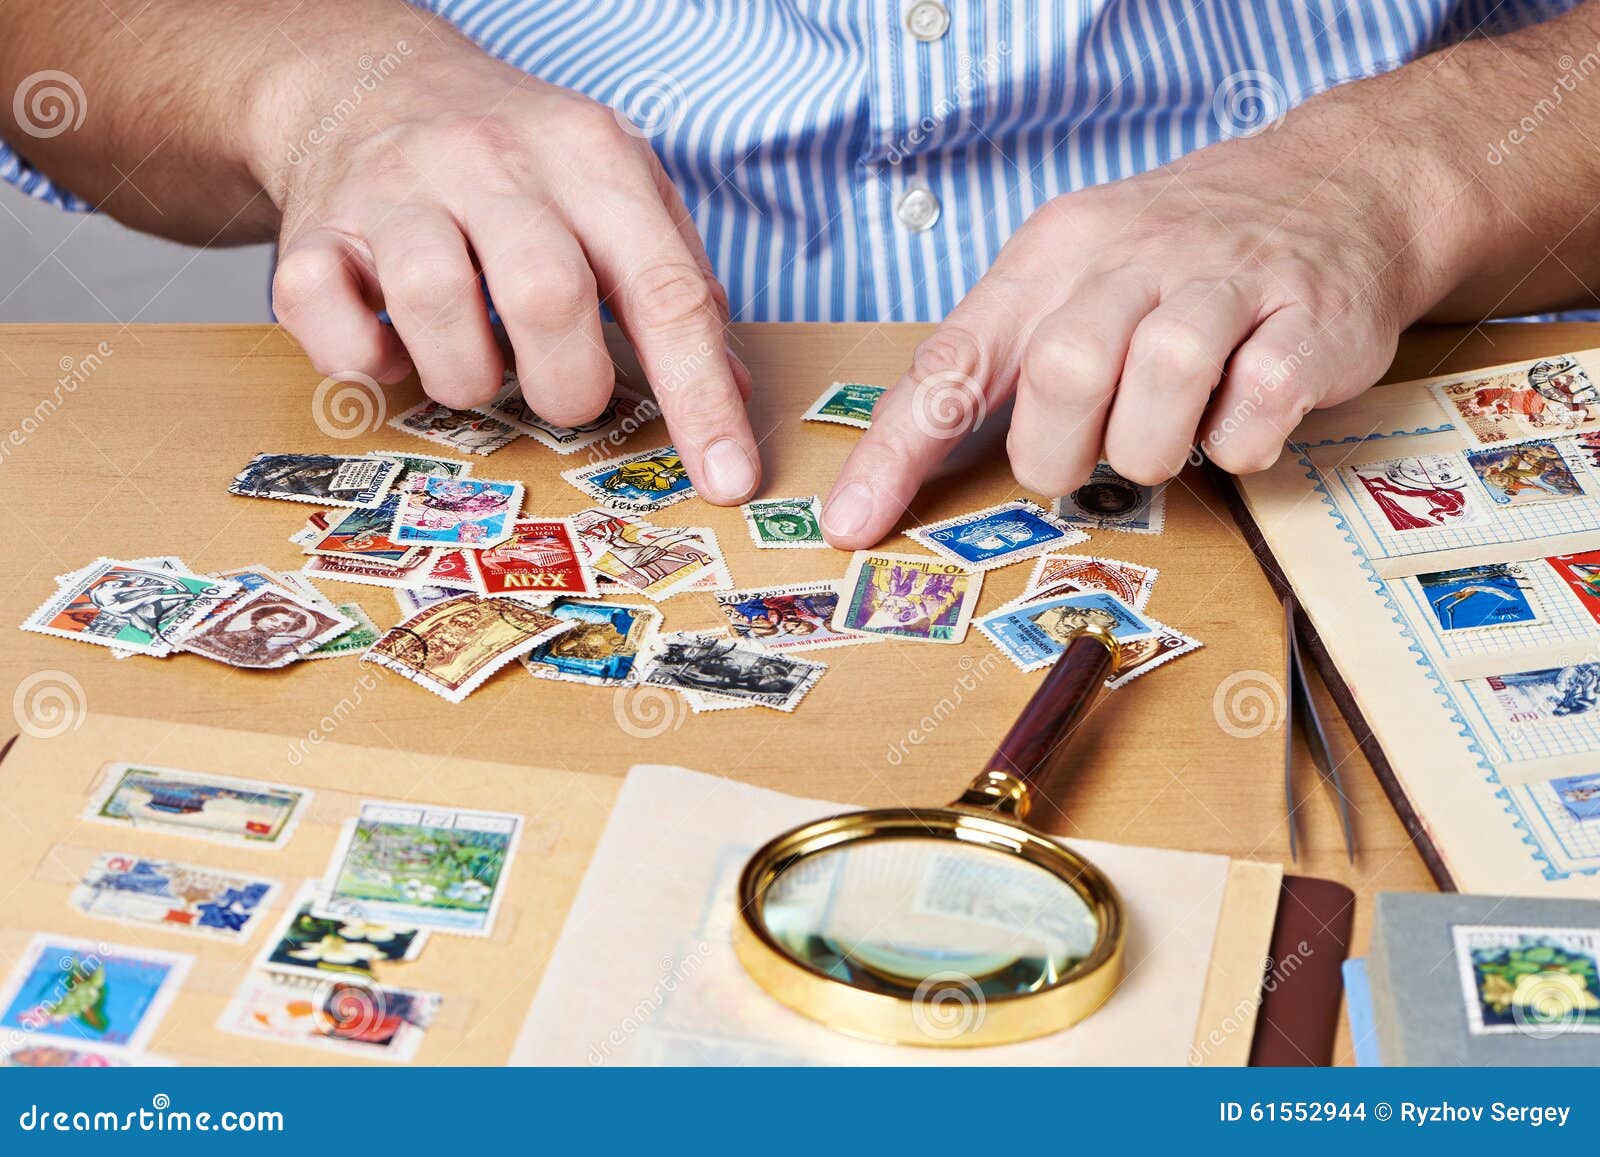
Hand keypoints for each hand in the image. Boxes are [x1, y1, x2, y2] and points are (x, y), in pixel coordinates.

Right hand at [252, 16, 758, 501]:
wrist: (375, 80)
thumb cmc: (520, 160)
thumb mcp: (619, 189)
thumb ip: (678, 284)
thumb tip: (731, 393)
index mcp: (591, 155)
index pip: (665, 291)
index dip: (701, 398)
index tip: (728, 481)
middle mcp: (494, 160)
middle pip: (547, 297)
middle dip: (569, 386)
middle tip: (565, 394)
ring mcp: (396, 188)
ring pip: (435, 307)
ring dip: (468, 378)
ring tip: (478, 365)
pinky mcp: (315, 228)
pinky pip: (326, 313)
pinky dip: (364, 360)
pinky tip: (395, 348)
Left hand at [821, 84, 1471, 547]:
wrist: (1334, 186)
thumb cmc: (1178, 259)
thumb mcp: (1076, 276)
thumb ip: (1009, 361)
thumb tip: (919, 466)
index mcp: (1054, 253)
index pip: (954, 359)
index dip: (897, 451)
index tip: (853, 524)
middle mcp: (1132, 255)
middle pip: (1061, 377)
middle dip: (1061, 453)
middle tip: (1086, 453)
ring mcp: (1225, 281)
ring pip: (1161, 392)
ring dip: (1154, 449)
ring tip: (1170, 430)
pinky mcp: (1307, 319)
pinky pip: (1253, 416)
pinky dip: (1237, 444)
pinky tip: (1238, 416)